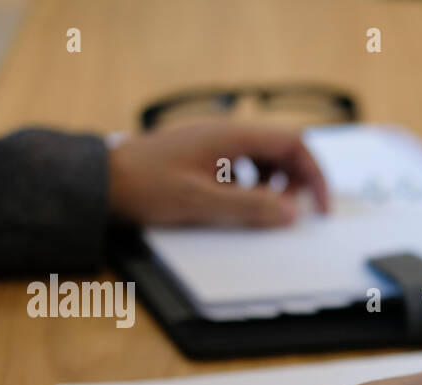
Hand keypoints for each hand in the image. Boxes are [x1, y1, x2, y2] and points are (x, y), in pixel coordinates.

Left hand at [107, 118, 328, 226]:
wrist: (102, 181)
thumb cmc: (145, 186)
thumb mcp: (202, 203)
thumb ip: (250, 207)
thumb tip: (291, 212)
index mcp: (231, 136)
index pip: (294, 144)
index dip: (315, 175)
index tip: (319, 207)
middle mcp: (226, 133)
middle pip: (282, 151)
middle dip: (295, 183)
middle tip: (288, 214)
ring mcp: (214, 143)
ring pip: (263, 160)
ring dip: (272, 186)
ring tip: (260, 212)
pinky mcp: (202, 156)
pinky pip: (241, 167)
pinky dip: (250, 186)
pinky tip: (233, 205)